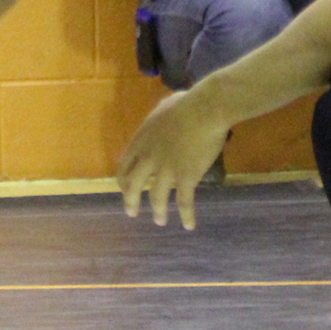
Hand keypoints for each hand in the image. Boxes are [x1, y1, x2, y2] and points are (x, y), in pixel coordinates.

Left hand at [117, 89, 228, 229]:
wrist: (206, 110)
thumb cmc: (187, 104)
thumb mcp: (163, 108)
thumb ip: (157, 122)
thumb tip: (161, 120)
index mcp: (141, 141)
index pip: (124, 167)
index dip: (124, 182)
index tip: (126, 190)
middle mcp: (149, 159)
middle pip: (133, 186)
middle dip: (131, 202)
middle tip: (132, 212)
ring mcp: (167, 170)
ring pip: (157, 198)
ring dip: (158, 212)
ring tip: (159, 221)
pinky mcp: (186, 177)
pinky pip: (184, 202)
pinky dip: (186, 216)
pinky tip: (189, 225)